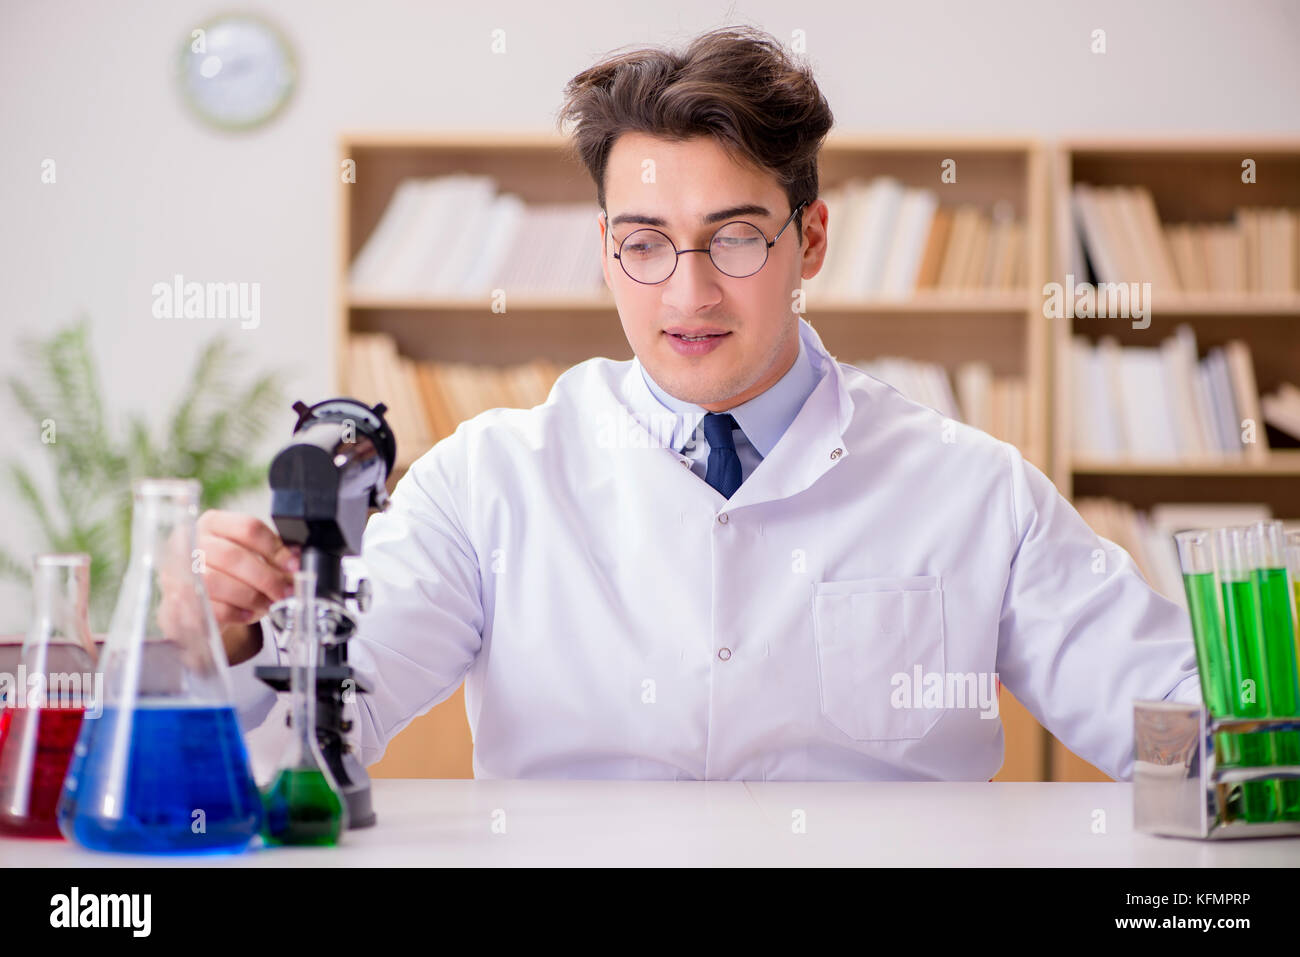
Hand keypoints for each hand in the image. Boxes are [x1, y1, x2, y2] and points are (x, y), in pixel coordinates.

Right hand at [188, 511, 299, 663]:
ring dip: (250, 596)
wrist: (194, 601)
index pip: (247, 527)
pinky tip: (247, 614)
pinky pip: (207, 606)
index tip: (292, 565)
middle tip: (284, 591)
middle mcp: (191, 542)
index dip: (275, 548)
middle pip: (231, 556)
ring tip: (267, 604)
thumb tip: (295, 556)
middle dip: (265, 577)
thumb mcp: (249, 556)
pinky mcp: (176, 600)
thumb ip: (272, 554)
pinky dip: (234, 613)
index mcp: (213, 523)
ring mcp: (178, 571)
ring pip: (215, 581)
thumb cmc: (226, 572)